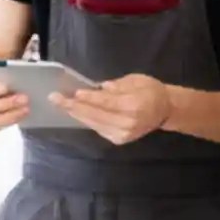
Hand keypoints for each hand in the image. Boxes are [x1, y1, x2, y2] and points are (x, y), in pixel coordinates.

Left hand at [49, 74, 170, 145]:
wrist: (165, 110)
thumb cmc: (150, 90)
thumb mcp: (136, 80)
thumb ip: (117, 85)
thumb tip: (98, 89)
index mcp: (135, 105)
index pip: (107, 103)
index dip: (89, 98)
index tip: (74, 93)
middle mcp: (128, 123)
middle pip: (96, 115)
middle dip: (74, 106)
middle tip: (55, 98)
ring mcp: (123, 134)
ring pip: (94, 123)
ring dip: (76, 114)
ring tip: (61, 104)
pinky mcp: (119, 140)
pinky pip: (98, 128)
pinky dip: (86, 119)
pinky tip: (75, 111)